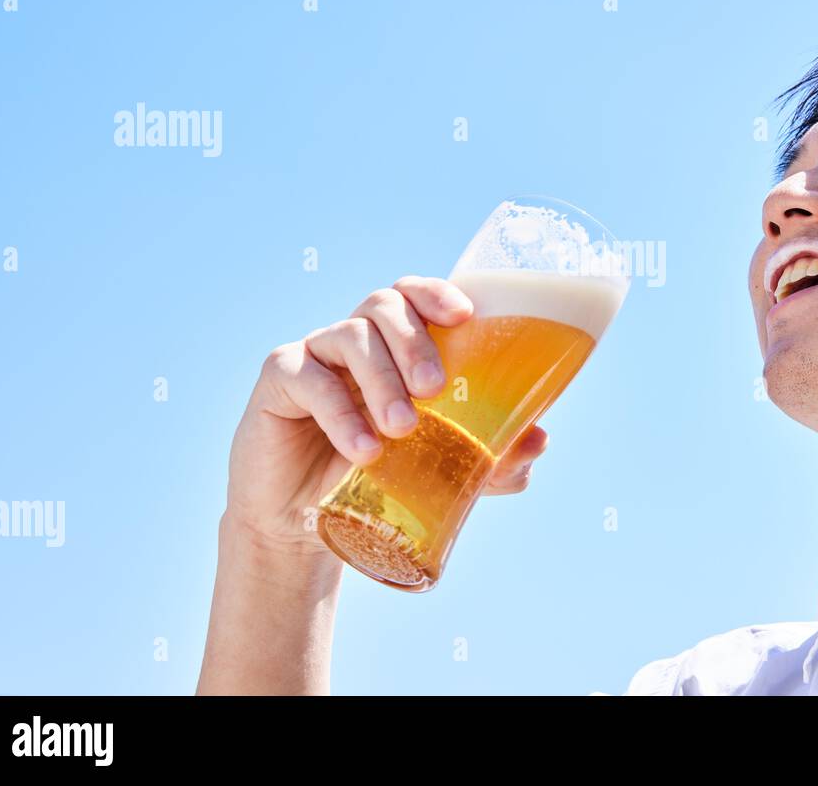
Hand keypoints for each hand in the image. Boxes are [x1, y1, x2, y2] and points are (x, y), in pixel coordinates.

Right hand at [223, 276, 548, 556]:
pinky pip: (308, 377)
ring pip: (350, 336)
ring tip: (401, 428)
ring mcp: (314, 354)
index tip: (465, 315)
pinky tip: (362, 448)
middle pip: (383, 305)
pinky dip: (339, 412)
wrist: (302, 525)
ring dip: (381, 379)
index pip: (414, 296)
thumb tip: (538, 442)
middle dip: (414, 340)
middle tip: (434, 388)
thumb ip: (490, 457)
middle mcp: (355, 339)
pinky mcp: (279, 380)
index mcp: (395, 346)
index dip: (437, 293)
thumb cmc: (374, 481)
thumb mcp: (439, 471)